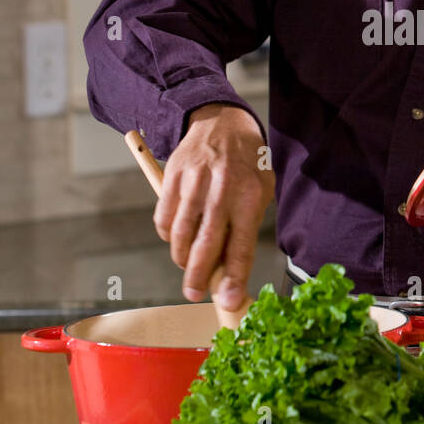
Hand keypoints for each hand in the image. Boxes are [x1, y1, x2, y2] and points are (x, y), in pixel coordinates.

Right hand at [153, 103, 274, 309]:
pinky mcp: (174, 176)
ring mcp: (195, 181)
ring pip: (181, 234)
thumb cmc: (246, 165)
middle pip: (207, 243)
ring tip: (188, 265)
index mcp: (250, 195)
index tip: (227, 300)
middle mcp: (222, 188)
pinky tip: (178, 237)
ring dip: (182, 258)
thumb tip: (228, 274)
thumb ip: (245, 230)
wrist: (223, 122)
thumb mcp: (260, 192)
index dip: (234, 276)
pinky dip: (169, 235)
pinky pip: (164, 218)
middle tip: (194, 294)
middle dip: (199, 276)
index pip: (241, 245)